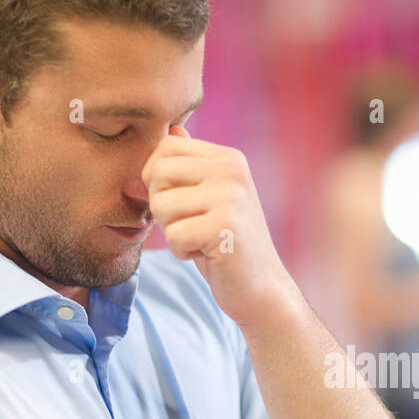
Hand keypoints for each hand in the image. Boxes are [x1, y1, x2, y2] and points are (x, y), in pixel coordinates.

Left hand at [142, 126, 299, 329]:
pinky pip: (173, 235)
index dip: (157, 178)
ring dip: (172, 232)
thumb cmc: (226, 245)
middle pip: (157, 173)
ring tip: (201, 240)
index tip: (181, 205)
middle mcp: (232, 170)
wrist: (261, 289)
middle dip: (162, 207)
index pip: (165, 146)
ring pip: (160, 205)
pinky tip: (208, 254)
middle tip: (192, 226)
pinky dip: (183, 252)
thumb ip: (191, 165)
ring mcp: (231, 196)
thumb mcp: (209, 198)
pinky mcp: (226, 226)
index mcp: (228, 158)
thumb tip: (171, 130)